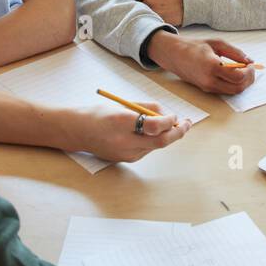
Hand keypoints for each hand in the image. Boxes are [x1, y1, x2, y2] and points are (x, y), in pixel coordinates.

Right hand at [69, 98, 191, 162]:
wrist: (78, 131)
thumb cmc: (100, 113)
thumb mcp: (124, 105)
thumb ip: (147, 109)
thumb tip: (169, 115)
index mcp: (121, 121)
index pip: (153, 125)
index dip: (168, 121)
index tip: (175, 116)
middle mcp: (123, 140)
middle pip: (160, 142)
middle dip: (177, 133)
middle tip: (187, 125)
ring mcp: (124, 153)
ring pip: (155, 146)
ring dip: (166, 136)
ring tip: (170, 125)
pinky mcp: (126, 160)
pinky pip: (147, 150)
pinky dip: (153, 141)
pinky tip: (149, 134)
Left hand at [126, 0, 183, 25]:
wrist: (184, 5)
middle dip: (128, 2)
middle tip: (131, 6)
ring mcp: (151, 3)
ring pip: (134, 8)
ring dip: (135, 10)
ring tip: (139, 12)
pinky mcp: (154, 13)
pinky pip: (142, 15)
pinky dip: (142, 17)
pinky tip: (146, 17)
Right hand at [146, 32, 257, 95]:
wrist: (174, 55)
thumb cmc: (194, 46)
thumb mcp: (216, 43)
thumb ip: (234, 52)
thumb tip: (249, 60)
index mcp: (212, 66)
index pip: (238, 77)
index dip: (249, 72)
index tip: (250, 64)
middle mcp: (209, 80)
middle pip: (238, 88)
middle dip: (248, 80)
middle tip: (250, 69)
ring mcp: (207, 87)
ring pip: (232, 92)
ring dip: (242, 83)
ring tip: (242, 70)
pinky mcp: (206, 89)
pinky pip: (225, 90)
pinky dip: (233, 84)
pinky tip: (233, 73)